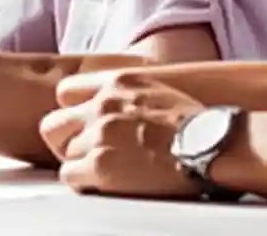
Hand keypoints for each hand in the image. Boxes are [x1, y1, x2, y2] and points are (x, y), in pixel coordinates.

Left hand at [39, 70, 204, 198]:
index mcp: (117, 82)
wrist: (214, 146)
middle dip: (65, 140)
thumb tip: (117, 107)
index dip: (71, 112)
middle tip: (83, 153)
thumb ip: (128, 94)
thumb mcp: (158, 90)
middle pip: (53, 124)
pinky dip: (83, 183)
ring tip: (103, 171)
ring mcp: (99, 135)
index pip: (65, 91)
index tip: (81, 125)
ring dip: (80, 164)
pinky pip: (69, 176)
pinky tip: (104, 184)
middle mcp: (102, 105)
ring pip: (64, 153)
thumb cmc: (198, 125)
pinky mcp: (100, 164)